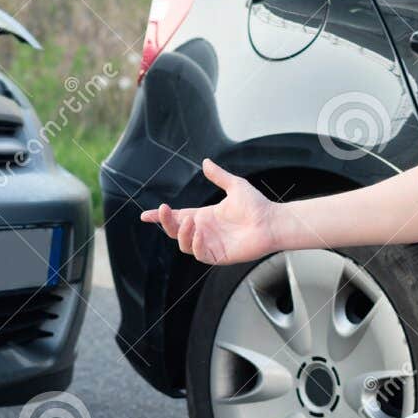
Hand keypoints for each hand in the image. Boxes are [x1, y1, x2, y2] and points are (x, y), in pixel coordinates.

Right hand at [140, 159, 280, 264]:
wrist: (271, 221)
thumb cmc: (256, 205)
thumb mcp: (235, 186)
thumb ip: (219, 176)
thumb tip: (205, 162)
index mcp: (205, 216)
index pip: (178, 217)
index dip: (162, 217)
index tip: (145, 215)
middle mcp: (205, 231)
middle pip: (175, 231)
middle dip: (166, 222)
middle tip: (164, 209)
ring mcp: (211, 244)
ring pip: (184, 244)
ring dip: (182, 233)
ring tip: (190, 221)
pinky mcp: (219, 255)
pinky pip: (200, 253)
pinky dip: (195, 244)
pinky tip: (198, 233)